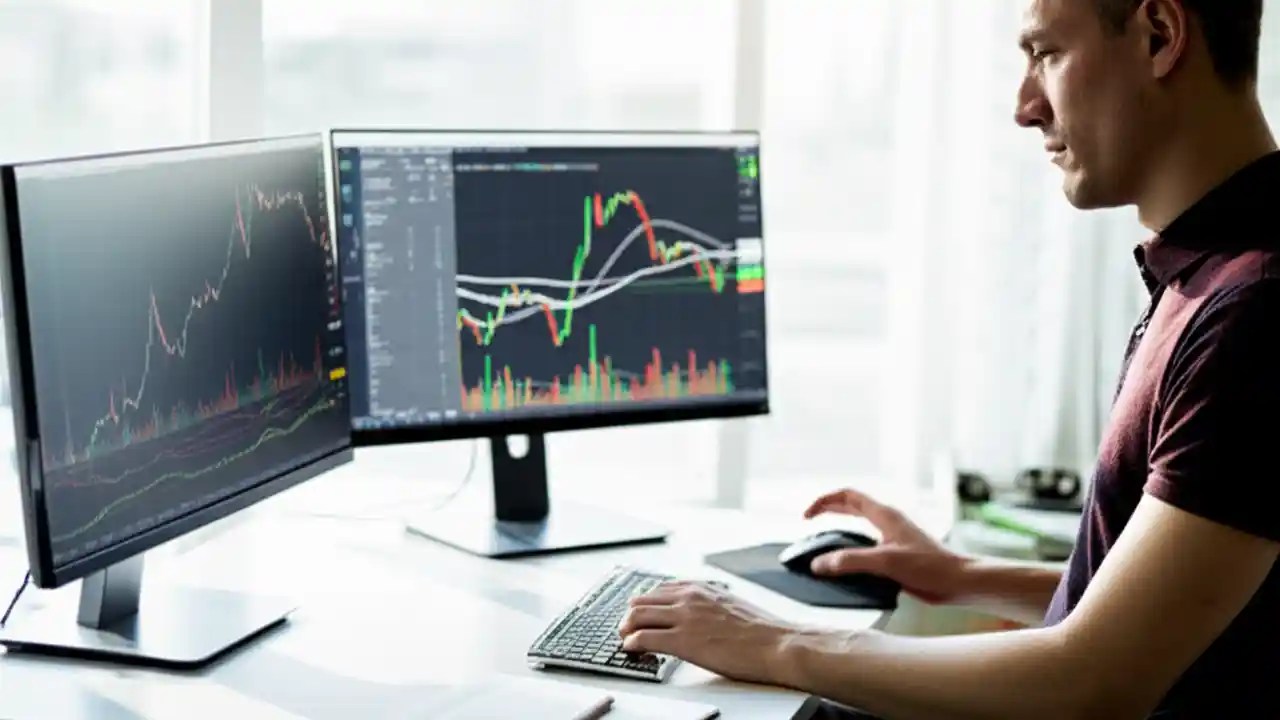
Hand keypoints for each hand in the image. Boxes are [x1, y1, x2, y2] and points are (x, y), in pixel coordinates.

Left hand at [618, 582, 795, 685]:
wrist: (777, 644)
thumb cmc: (761, 630)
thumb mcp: (730, 604)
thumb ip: (709, 604)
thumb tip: (699, 614)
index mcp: (700, 588)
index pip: (659, 589)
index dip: (646, 603)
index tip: (642, 614)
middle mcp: (689, 597)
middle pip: (641, 600)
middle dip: (630, 616)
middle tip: (628, 629)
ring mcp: (684, 618)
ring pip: (636, 616)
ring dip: (627, 629)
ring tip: (627, 640)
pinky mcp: (682, 641)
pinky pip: (643, 638)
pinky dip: (631, 645)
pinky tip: (632, 650)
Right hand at [803, 487, 968, 603]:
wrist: (958, 582)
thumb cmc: (930, 567)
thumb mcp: (886, 561)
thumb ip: (850, 561)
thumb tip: (819, 563)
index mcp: (885, 515)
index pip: (848, 496)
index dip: (825, 501)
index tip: (807, 516)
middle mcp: (887, 522)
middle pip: (852, 506)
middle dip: (829, 509)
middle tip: (809, 522)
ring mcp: (892, 538)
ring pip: (859, 525)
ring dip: (840, 528)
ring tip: (822, 542)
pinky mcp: (896, 555)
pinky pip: (867, 545)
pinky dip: (851, 548)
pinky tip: (845, 564)